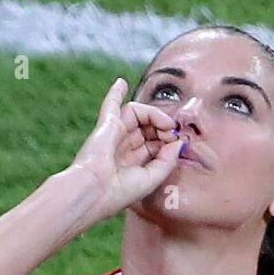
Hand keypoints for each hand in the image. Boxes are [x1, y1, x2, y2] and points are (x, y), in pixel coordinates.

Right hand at [66, 77, 184, 224]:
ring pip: (138, 115)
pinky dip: (115, 93)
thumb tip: (178, 141)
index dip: (169, 140)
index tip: (178, 143)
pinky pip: (111, 104)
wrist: (94, 191)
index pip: (155, 144)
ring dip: (155, 115)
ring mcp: (114, 135)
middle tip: (173, 132)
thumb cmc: (120, 191)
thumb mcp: (152, 177)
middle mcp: (123, 148)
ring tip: (165, 124)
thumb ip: (168, 159)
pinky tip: (121, 83)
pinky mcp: (106, 126)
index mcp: (132, 163)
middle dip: (163, 127)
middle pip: (148, 128)